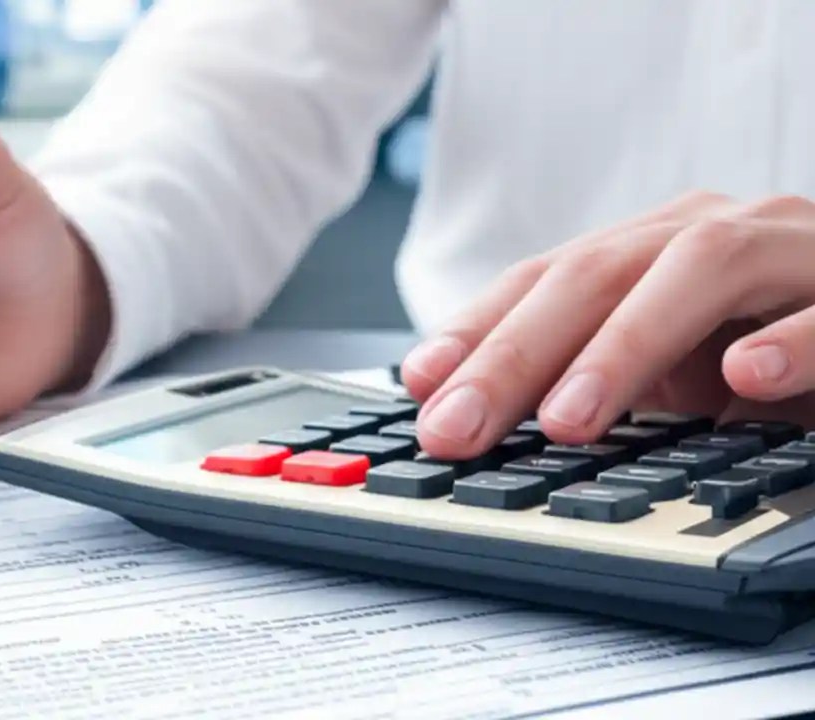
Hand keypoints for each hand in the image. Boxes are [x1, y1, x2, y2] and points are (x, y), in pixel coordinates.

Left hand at [400, 191, 814, 457]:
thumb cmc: (772, 333)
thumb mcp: (669, 360)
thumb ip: (592, 372)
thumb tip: (480, 413)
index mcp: (651, 249)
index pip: (546, 279)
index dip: (476, 328)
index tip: (418, 385)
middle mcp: (710, 234)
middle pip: (596, 276)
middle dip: (516, 354)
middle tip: (458, 426)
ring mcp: (789, 252)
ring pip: (696, 272)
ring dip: (623, 347)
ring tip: (566, 418)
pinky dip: (788, 341)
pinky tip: (745, 373)